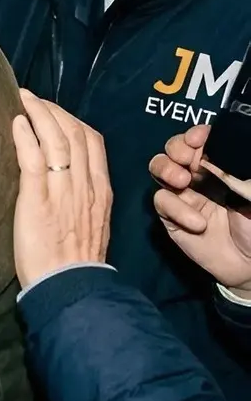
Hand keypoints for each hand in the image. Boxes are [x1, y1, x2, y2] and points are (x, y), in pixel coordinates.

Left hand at [11, 88, 111, 287]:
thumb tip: (63, 178)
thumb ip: (82, 199)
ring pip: (57, 141)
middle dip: (54, 111)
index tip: (55, 110)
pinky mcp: (37, 202)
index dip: (73, 120)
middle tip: (34, 98)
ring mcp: (63, 193)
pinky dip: (26, 138)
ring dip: (39, 114)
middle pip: (75, 135)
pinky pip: (34, 161)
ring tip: (23, 99)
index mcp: (99, 192)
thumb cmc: (73, 261)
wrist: (70, 288)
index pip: (93, 143)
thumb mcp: (90, 224)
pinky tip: (16, 122)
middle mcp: (84, 188)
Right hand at [151, 123, 250, 295]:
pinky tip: (198, 223)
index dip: (196, 134)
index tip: (200, 137)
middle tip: (186, 157)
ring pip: (159, 168)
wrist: (250, 266)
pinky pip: (162, 202)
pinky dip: (176, 209)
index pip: (202, 141)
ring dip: (166, 169)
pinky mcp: (170, 217)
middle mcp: (198, 176)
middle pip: (174, 149)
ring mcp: (183, 195)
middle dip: (176, 147)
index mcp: (221, 167)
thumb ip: (235, 172)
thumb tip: (213, 154)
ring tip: (181, 181)